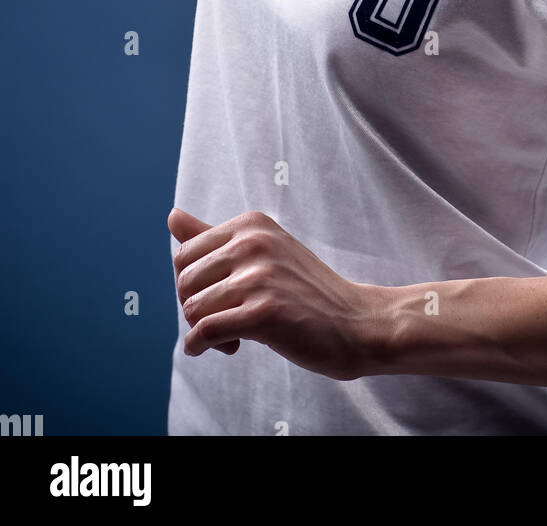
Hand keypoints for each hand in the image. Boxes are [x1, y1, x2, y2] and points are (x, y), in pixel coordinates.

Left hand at [167, 207, 383, 379]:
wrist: (356, 323)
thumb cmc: (306, 291)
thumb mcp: (263, 252)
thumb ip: (213, 237)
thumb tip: (171, 216)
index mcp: (251, 224)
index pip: (184, 254)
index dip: (193, 285)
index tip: (219, 299)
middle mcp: (253, 242)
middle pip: (184, 282)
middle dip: (196, 308)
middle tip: (226, 321)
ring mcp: (259, 276)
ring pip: (192, 308)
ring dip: (205, 332)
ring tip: (234, 336)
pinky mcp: (264, 312)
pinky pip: (205, 332)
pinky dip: (201, 347)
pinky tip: (225, 349)